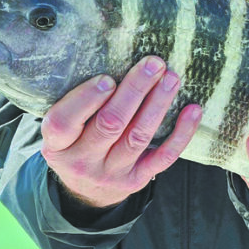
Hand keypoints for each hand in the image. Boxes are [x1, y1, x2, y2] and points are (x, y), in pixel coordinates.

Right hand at [40, 56, 201, 208]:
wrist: (88, 192)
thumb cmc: (76, 144)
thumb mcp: (63, 130)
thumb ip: (76, 104)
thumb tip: (110, 56)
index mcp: (56, 145)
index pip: (64, 122)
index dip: (86, 99)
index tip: (108, 78)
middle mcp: (82, 161)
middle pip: (110, 124)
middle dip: (134, 90)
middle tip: (153, 64)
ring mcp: (111, 173)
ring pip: (138, 136)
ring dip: (158, 104)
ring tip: (171, 78)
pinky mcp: (137, 180)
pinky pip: (163, 156)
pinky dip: (181, 133)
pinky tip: (192, 110)